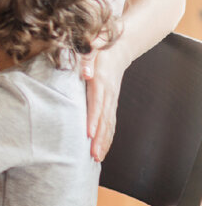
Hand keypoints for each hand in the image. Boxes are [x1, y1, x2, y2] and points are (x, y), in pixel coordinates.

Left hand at [81, 46, 123, 160]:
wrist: (119, 49)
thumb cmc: (100, 48)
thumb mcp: (92, 47)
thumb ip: (87, 58)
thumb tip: (85, 72)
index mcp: (101, 81)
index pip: (97, 103)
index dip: (94, 119)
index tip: (89, 133)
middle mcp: (109, 94)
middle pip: (105, 119)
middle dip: (99, 138)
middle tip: (92, 155)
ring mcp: (112, 100)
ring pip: (110, 124)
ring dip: (104, 142)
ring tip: (97, 158)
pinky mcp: (112, 104)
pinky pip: (111, 123)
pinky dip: (108, 138)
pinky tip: (102, 149)